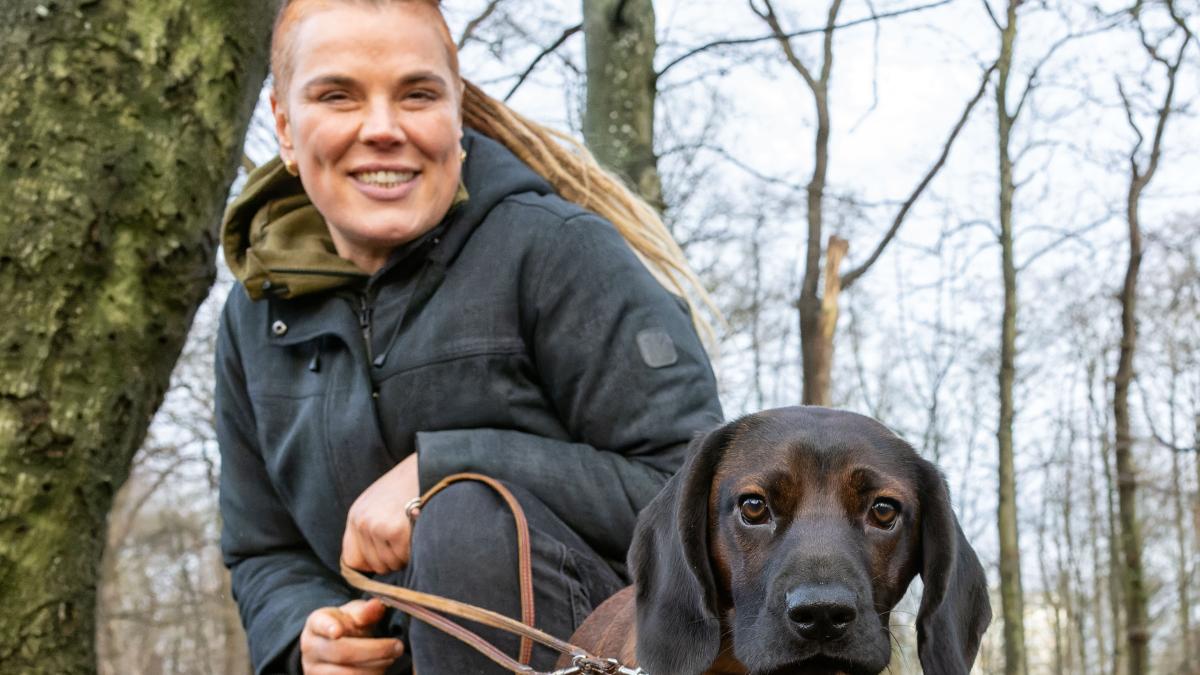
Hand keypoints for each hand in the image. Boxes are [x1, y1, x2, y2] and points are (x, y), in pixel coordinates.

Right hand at [300, 599, 402, 674]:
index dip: (329, 627)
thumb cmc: (346, 625)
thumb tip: (377, 605)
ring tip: (391, 658)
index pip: (320, 624)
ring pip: (346, 674)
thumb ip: (366, 610)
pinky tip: (380, 670)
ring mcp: (314, 670)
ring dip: (375, 668)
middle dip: (375, 651)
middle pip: (341, 652)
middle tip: (398, 647)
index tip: (337, 631)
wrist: (332, 646)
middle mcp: (311, 648)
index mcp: (316, 623)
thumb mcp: (355, 613)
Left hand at [343, 453, 420, 572]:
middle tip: (409, 540)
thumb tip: (374, 563)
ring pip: (391, 564)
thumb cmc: (412, 484)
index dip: (372, 562)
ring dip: (406, 555)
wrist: (430, 463)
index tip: (388, 556)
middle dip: (394, 558)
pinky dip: (416, 551)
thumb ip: (373, 525)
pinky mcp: (395, 531)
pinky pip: (404, 557)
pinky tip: (421, 531)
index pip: (352, 559)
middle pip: (376, 564)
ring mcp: (376, 526)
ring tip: (415, 532)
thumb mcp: (382, 501)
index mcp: (356, 514)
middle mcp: (362, 521)